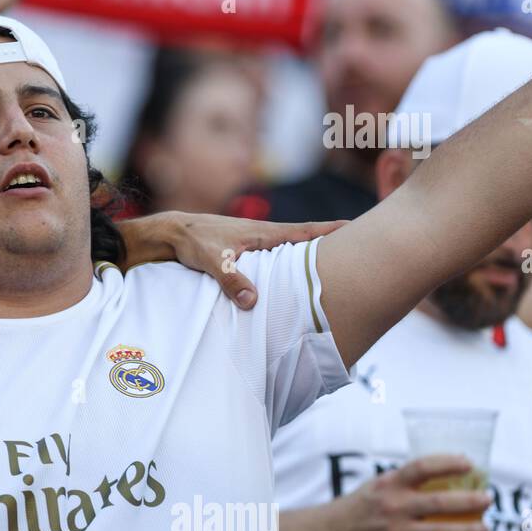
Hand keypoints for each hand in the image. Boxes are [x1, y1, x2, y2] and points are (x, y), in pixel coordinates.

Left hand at [119, 211, 346, 308]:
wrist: (172, 232)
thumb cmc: (194, 241)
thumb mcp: (212, 260)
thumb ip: (231, 280)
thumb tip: (252, 302)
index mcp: (264, 233)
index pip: (305, 231)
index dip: (331, 230)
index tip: (357, 228)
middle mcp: (264, 236)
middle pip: (305, 240)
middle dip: (330, 245)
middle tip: (359, 251)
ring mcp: (256, 244)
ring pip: (291, 252)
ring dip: (310, 257)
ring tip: (334, 268)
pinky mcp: (246, 252)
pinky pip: (276, 259)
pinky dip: (288, 266)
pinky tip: (294, 279)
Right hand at [318, 456, 492, 530]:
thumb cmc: (357, 509)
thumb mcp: (376, 488)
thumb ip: (404, 484)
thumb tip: (444, 479)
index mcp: (387, 485)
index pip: (422, 468)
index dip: (448, 463)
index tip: (468, 462)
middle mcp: (392, 507)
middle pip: (439, 503)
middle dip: (470, 502)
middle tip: (487, 500)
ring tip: (484, 529)